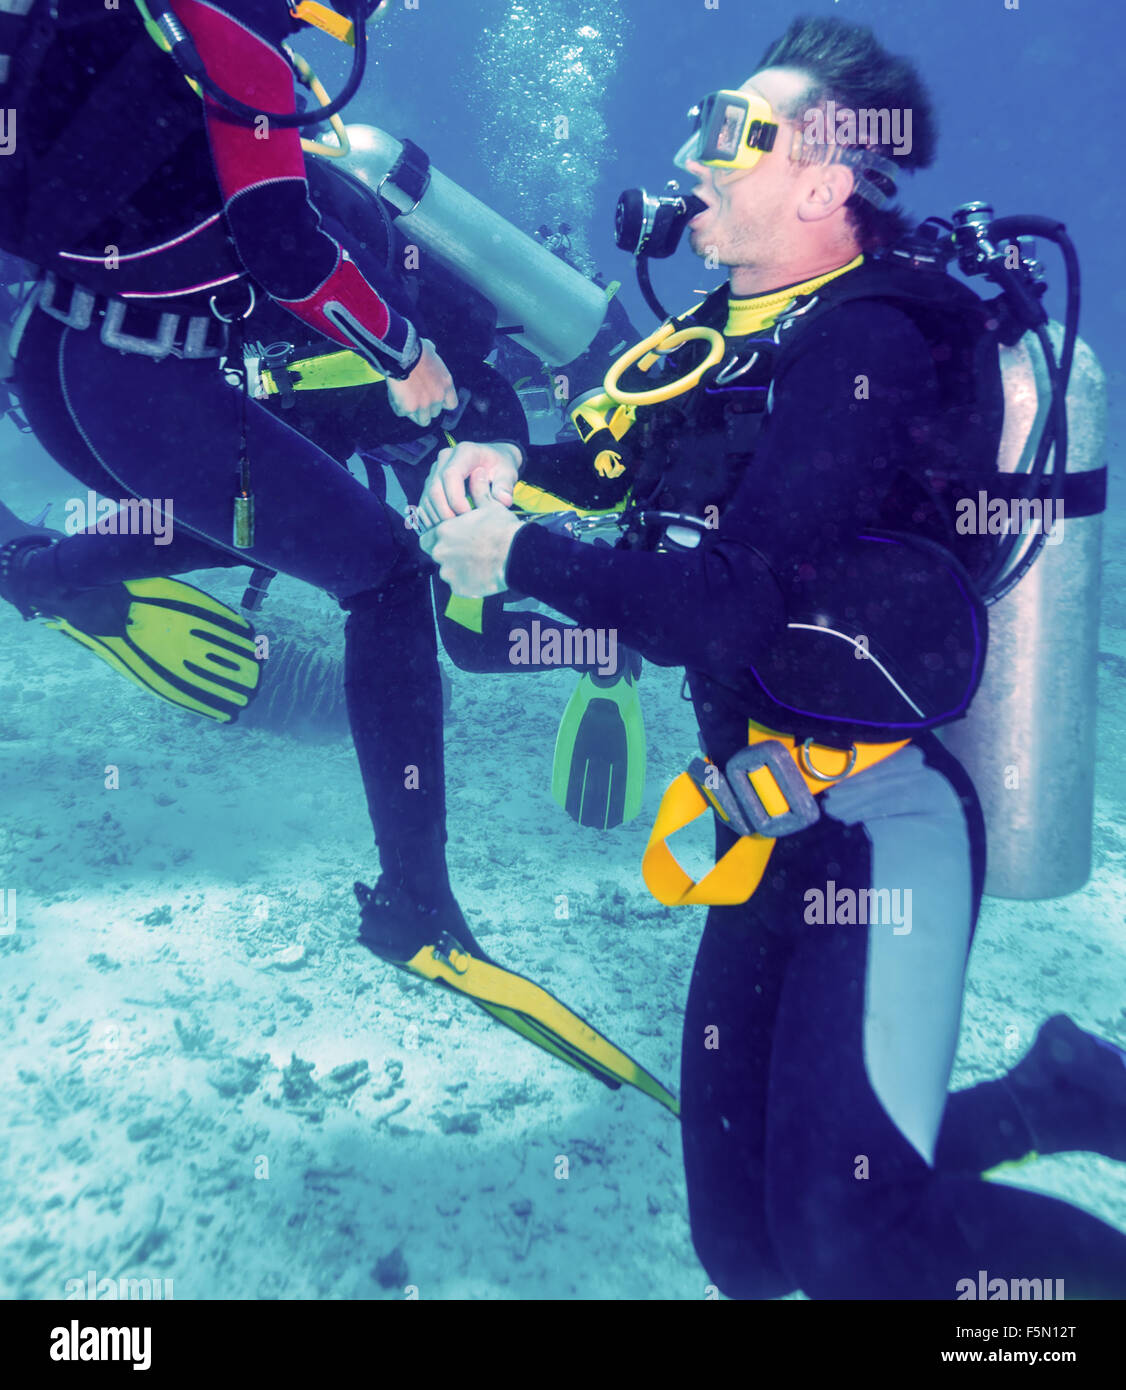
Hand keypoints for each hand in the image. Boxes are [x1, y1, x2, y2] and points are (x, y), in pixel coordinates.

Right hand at [386, 338, 457, 426]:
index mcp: (446, 384)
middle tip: (414, 396)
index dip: (441, 403)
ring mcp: (424, 405)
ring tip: (404, 400)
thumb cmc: (415, 349)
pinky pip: (402, 413)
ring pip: (422, 420)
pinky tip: (394, 395)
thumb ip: (433, 360)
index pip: (451, 404)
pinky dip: (397, 406)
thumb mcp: (432, 353)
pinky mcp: (409, 408)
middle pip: (434, 413)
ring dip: (413, 412)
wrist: (401, 354)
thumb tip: (431, 350)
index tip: (434, 400)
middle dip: (425, 407)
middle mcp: (438, 398)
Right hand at [417, 440, 520, 530]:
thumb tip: (502, 500)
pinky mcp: (430, 483)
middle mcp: (445, 458)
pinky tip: (446, 529)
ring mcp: (435, 471)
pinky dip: (433, 518)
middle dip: (445, 512)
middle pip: (435, 488)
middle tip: (460, 528)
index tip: (468, 514)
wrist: (492, 461)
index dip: (456, 498)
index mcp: (465, 452)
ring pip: (427, 498)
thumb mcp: (508, 473)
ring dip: (438, 518)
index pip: (451, 474)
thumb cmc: (500, 467)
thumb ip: (505, 486)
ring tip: (455, 530)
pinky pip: (424, 503)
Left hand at [418, 472, 524, 597]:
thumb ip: (478, 491)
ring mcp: (448, 573)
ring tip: (476, 563)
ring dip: (457, 568)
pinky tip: (481, 575)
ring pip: (447, 571)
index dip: (437, 536)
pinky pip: (459, 585)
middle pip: (436, 554)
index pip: (426, 536)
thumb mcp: (489, 505)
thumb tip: (478, 473)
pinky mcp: (459, 589)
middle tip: (465, 551)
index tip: (451, 536)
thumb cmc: (502, 529)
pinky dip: (467, 582)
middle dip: (446, 552)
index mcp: (443, 531)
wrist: (516, 556)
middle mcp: (440, 552)